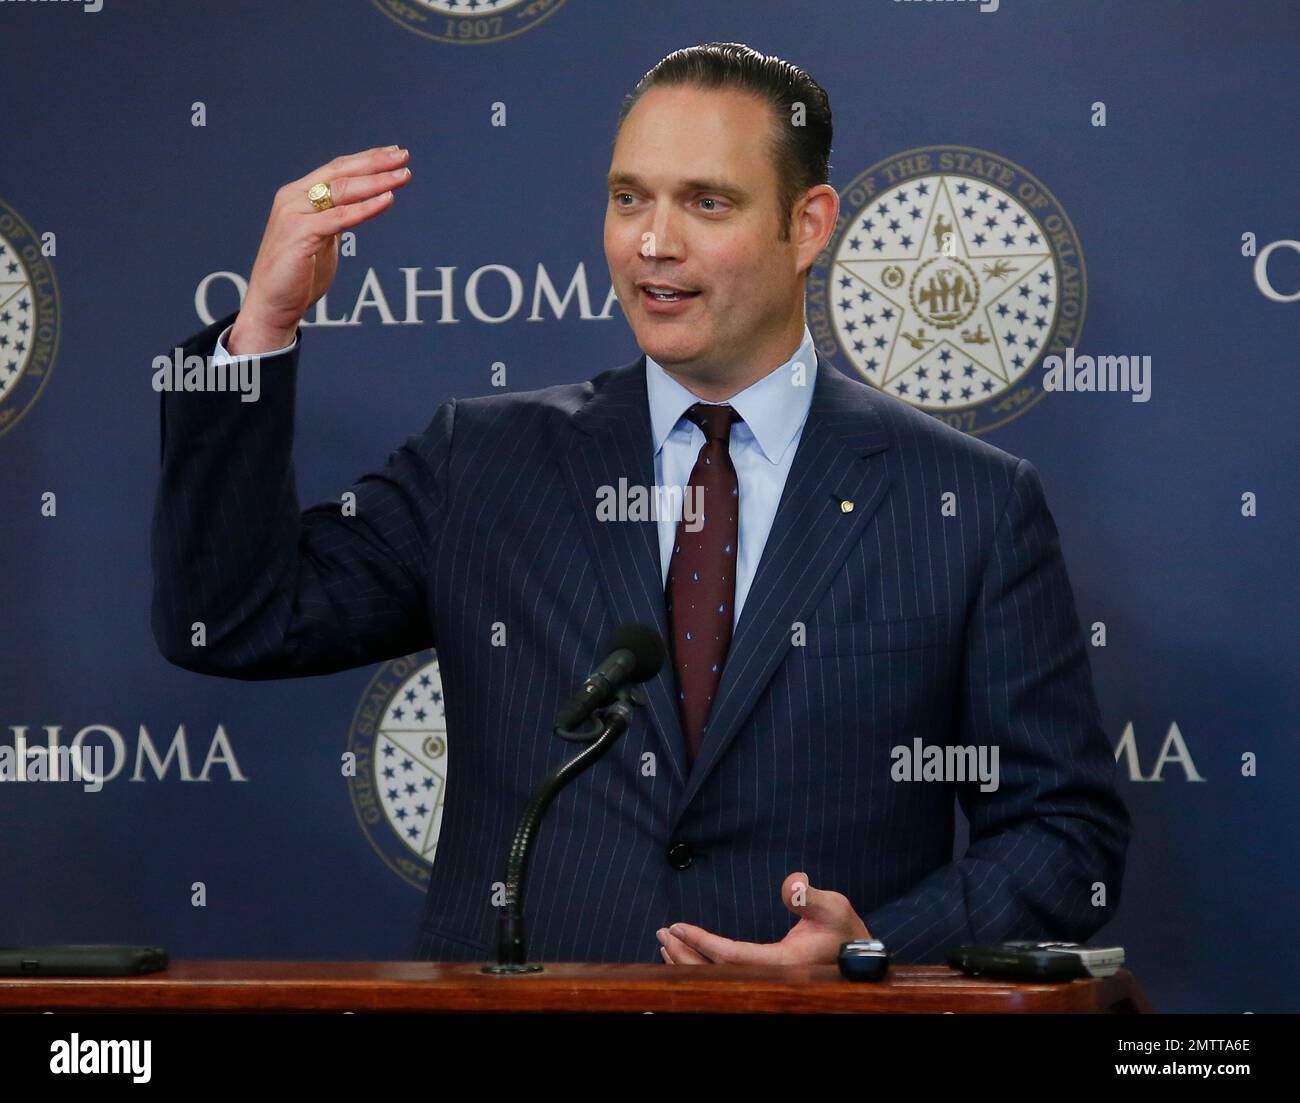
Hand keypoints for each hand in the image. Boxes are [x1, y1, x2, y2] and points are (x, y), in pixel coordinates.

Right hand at [228, 145, 413, 354]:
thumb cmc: (297, 276)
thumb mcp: (320, 239)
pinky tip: (388, 200)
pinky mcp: (300, 235)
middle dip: (375, 163)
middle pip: (340, 173)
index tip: (393, 152)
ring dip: (377, 182)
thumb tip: (357, 207)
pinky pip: (340, 218)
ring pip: (342, 191)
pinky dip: (366, 208)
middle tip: (403, 156)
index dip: (366, 159)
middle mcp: (293, 199)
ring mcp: (294, 215)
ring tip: (403, 175)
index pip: (336, 169)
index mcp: (297, 195)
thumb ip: (333, 220)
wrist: (272, 306)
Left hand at [658, 871, 870, 964]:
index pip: (732, 957)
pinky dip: (703, 966)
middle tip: (662, 934)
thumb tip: (793, 883)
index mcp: (784, 965)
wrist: (860, 959)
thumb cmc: (845, 930)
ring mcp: (768, 983)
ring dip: (690, 962)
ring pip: (719, 979)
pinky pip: (726, 977)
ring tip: (665, 944)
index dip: (702, 943)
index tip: (677, 927)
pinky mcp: (765, 981)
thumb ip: (811, 896)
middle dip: (686, 955)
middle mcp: (772, 980)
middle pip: (717, 974)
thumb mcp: (834, 907)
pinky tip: (688, 955)